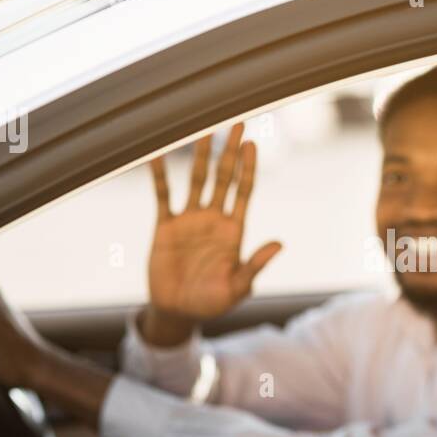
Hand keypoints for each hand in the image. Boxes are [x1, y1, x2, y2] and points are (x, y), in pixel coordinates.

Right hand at [145, 123, 281, 332]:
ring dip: (200, 156)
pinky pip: (163, 196)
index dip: (248, 168)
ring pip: (196, 180)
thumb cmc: (212, 303)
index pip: (244, 191)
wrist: (178, 312)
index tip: (253, 144)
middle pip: (223, 177)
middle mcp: (213, 219)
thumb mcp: (237, 288)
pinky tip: (156, 154)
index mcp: (233, 230)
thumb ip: (255, 265)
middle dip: (230, 151)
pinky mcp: (166, 226)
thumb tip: (280, 244)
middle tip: (237, 123)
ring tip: (203, 129)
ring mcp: (189, 220)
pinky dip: (159, 176)